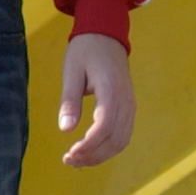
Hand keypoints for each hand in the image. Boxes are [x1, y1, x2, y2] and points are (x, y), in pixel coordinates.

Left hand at [57, 31, 135, 168]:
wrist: (106, 34)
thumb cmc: (86, 51)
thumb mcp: (72, 72)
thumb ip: (70, 101)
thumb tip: (65, 129)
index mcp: (111, 91)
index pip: (104, 127)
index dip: (88, 145)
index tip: (69, 153)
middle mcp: (126, 101)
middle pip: (115, 139)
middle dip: (93, 156)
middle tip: (69, 160)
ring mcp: (130, 105)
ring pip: (122, 141)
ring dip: (101, 155)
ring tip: (79, 160)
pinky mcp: (129, 108)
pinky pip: (124, 134)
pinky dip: (109, 148)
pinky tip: (92, 150)